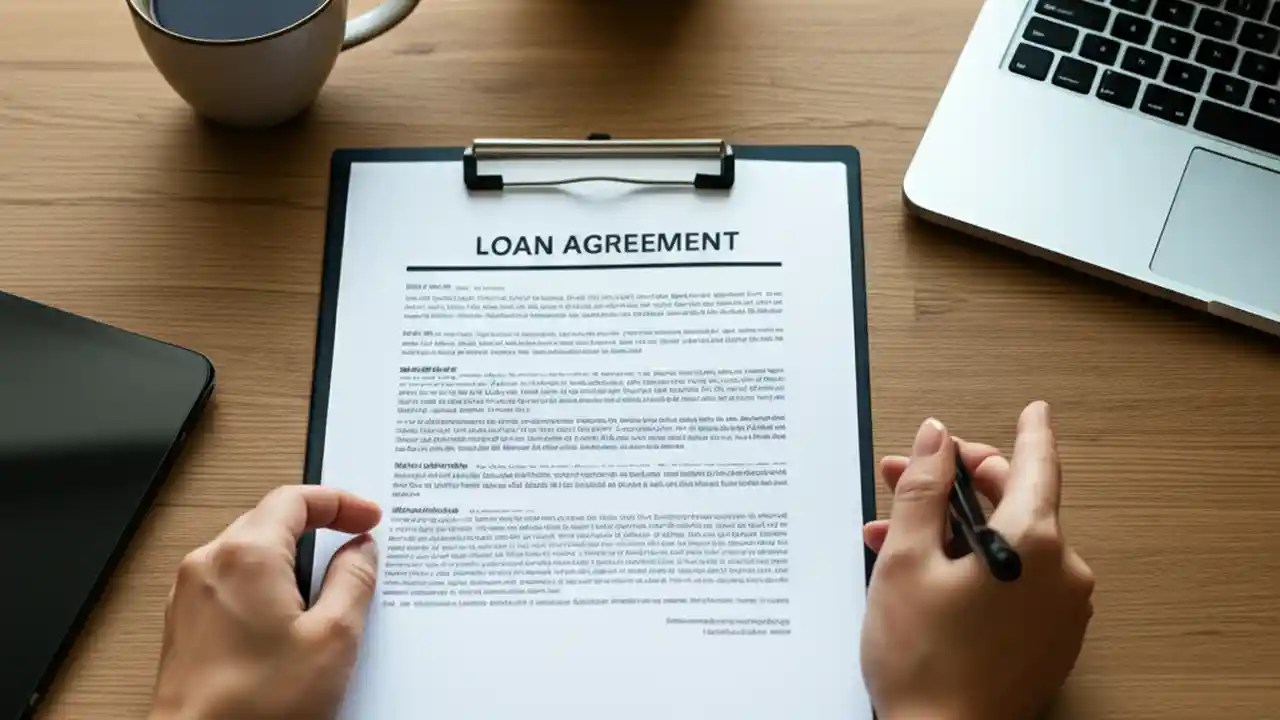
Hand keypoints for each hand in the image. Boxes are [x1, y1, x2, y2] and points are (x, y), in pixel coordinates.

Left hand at [149, 486, 382, 719]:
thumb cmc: (257, 709)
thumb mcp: (334, 638)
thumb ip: (353, 580)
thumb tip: (360, 550)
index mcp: (246, 555)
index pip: (296, 499)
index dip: (340, 502)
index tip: (367, 518)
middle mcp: (209, 564)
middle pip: (271, 520)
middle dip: (318, 529)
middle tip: (355, 550)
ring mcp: (190, 594)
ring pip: (250, 552)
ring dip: (292, 561)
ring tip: (326, 594)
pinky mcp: (185, 624)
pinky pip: (231, 583)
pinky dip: (266, 586)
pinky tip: (290, 622)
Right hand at [860, 402, 1094, 719]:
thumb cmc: (923, 661)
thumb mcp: (907, 560)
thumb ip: (924, 489)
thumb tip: (937, 437)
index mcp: (1033, 541)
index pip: (1036, 464)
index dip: (1029, 431)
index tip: (1034, 410)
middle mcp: (1063, 572)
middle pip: (1017, 502)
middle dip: (958, 486)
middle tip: (905, 478)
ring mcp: (1063, 611)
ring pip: (1010, 544)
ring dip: (956, 531)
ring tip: (895, 541)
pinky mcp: (1052, 640)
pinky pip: (1019, 582)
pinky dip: (978, 568)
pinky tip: (928, 576)